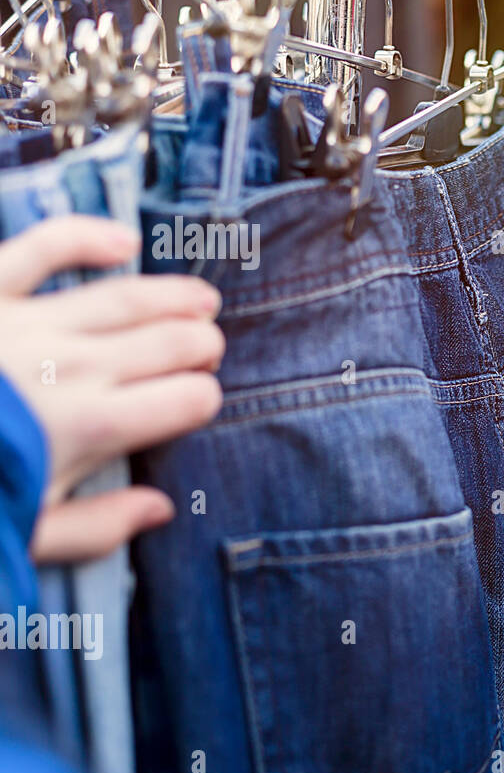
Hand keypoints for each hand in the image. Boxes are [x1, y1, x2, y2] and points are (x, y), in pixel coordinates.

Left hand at [0, 216, 224, 561]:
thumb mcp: (26, 533)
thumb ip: (98, 527)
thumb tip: (158, 508)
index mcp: (92, 427)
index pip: (186, 400)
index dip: (202, 400)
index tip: (197, 404)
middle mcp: (76, 367)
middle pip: (170, 344)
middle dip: (201, 346)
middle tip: (208, 350)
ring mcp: (32, 322)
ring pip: (128, 298)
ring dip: (175, 297)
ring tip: (203, 299)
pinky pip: (47, 247)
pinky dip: (89, 239)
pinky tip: (123, 243)